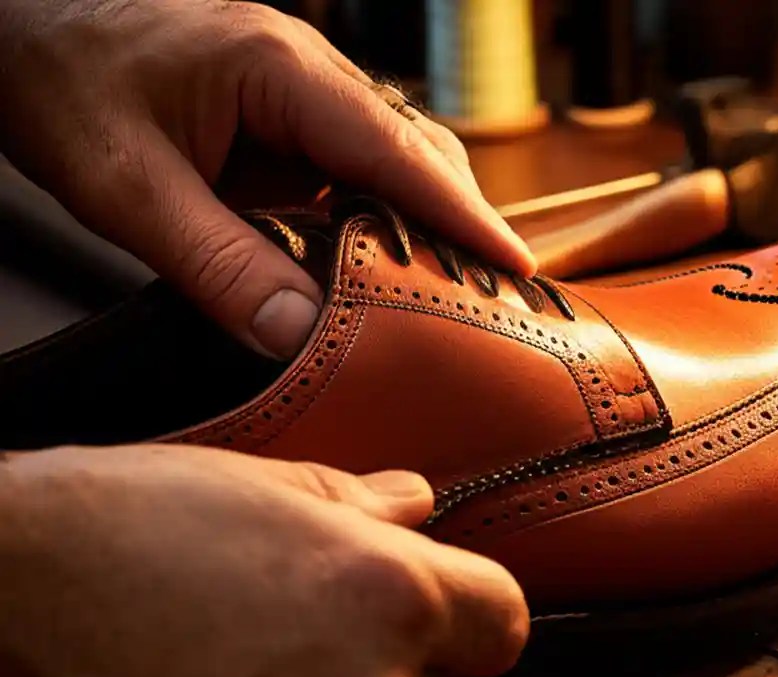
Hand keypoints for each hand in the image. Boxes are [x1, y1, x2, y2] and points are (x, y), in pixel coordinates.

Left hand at [0, 0, 534, 359]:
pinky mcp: (281, 114)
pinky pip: (353, 165)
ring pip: (393, 156)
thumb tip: (297, 334)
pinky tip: (382, 265)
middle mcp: (307, 72)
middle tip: (497, 298)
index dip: (463, 213)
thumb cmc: (59, 78)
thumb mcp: (127, 185)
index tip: (517, 266)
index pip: (398, 149)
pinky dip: (380, 216)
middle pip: (417, 149)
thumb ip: (216, 261)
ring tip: (454, 292)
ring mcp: (298, 89)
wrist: (18, 25)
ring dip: (425, 220)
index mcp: (281, 69)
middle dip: (460, 222)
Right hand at [0, 444, 528, 676]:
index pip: (504, 621)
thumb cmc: (132, 526)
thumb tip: (417, 505)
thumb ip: (370, 503)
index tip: (449, 602)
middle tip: (330, 629)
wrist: (20, 586)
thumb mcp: (273, 485)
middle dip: (410, 662)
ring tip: (272, 664)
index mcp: (391, 596)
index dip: (476, 607)